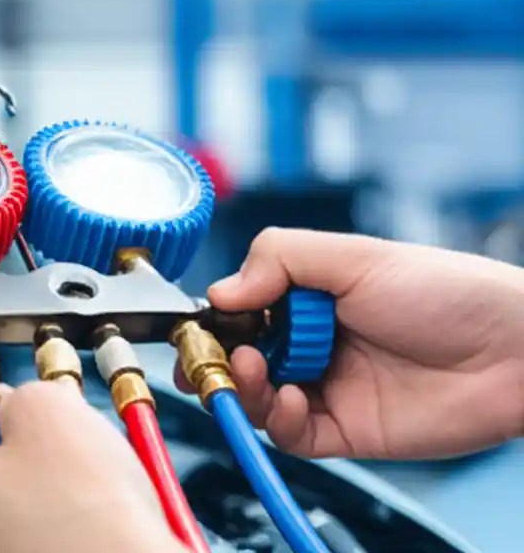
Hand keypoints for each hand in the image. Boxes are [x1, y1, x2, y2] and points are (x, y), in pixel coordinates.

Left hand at [0, 381, 185, 552]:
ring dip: (58, 482)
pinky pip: (48, 533)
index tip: (18, 391)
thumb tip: (25, 403)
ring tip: (99, 482)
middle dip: (29, 440)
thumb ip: (25, 393)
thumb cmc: (94, 515)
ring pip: (21, 500)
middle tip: (68, 433)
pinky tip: (107, 514)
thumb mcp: (52, 411)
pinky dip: (74, 519)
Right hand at [185, 227, 523, 459]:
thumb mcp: (356, 256)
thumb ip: (279, 260)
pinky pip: (290, 434)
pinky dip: (275, 419)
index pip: (241, 310)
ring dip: (241, 385)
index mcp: (310, 296)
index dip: (216, 319)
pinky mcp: (344, 430)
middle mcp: (312, 343)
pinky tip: (285, 398)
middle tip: (208, 354)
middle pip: (239, 356)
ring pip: (255, 397)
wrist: (515, 351)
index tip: (198, 323)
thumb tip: (220, 291)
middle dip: (216, 357)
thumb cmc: (450, 292)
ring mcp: (326, 387)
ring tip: (252, 368)